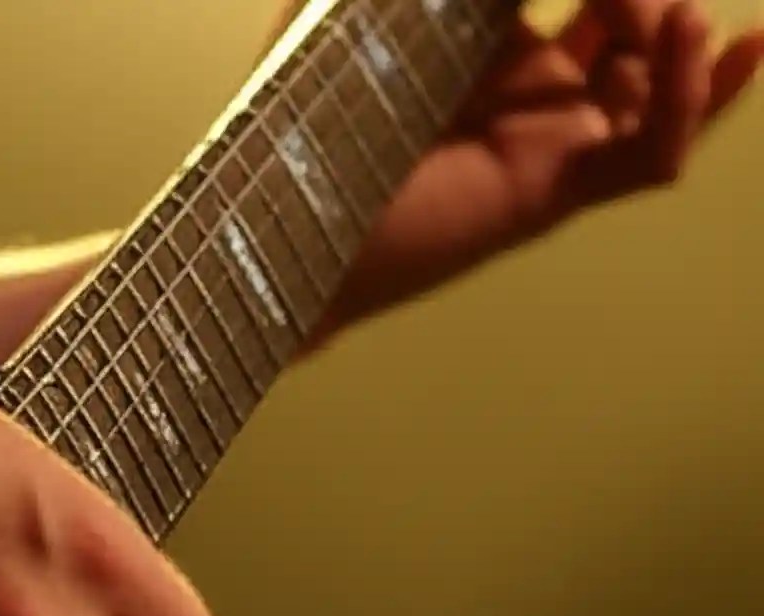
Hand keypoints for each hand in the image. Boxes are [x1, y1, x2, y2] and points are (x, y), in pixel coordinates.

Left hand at [322, 0, 762, 331]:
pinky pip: (646, 154)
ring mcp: (544, 143)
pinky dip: (690, 101)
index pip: (584, 0)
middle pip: (631, 31)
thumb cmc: (306, 111)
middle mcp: (525, 92)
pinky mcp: (549, 189)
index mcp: (482, 45)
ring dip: (678, 40)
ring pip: (652, 90)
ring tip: (676, 12)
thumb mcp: (372, 6)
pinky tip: (714, 42)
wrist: (282, 213)